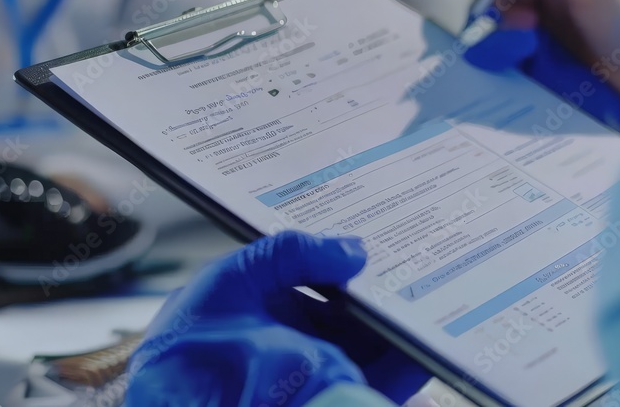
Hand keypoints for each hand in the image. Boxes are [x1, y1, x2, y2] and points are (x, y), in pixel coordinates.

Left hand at [126, 231, 401, 406]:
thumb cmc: (185, 348)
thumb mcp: (234, 278)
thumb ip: (291, 253)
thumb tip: (351, 249)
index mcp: (269, 300)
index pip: (320, 270)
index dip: (349, 252)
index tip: (382, 229)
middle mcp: (298, 334)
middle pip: (356, 304)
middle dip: (386, 281)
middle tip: (417, 254)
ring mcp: (319, 368)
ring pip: (377, 338)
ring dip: (404, 317)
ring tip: (433, 288)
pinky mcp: (335, 392)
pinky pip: (385, 376)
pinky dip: (411, 358)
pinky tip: (427, 338)